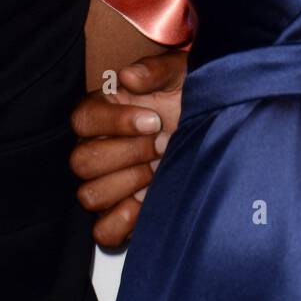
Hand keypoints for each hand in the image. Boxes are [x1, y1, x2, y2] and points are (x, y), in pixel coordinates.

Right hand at [70, 50, 186, 246]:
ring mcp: (108, 184)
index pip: (83, 119)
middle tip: (163, 144)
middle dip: (129, 153)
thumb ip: (154, 71)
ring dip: (129, 183)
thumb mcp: (181, 75)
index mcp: (105, 112)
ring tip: (159, 169)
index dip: (114, 122)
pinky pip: (103, 230)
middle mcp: (98, 149)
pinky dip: (122, 221)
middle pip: (82, 161)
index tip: (152, 120)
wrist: (218, 129)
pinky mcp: (122, 214)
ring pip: (90, 195)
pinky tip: (149, 201)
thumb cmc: (192, 97)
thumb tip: (128, 77)